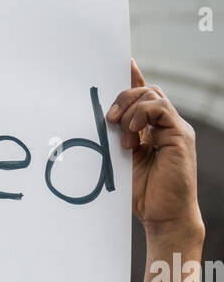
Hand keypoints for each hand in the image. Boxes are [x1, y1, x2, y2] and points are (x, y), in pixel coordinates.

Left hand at [106, 60, 199, 234]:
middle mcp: (166, 126)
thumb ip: (117, 141)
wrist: (164, 217)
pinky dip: (142, 115)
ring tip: (121, 134)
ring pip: (153, 96)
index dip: (133, 77)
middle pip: (147, 91)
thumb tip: (101, 123)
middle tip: (108, 119)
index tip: (120, 64)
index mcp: (153, 130)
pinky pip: (161, 109)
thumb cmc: (144, 196)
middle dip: (123, 97)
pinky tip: (132, 133)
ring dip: (130, 109)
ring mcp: (175, 129)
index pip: (144, 96)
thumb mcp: (123, 164)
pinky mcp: (180, 136)